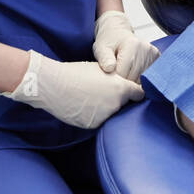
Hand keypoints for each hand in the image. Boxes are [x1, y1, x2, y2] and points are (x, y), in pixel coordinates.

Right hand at [1, 49, 143, 128]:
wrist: (54, 85)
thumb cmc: (77, 73)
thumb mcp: (102, 69)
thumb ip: (117, 79)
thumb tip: (126, 85)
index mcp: (120, 88)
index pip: (139, 94)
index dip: (136, 92)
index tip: (134, 92)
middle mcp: (115, 104)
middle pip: (124, 104)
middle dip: (118, 100)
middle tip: (102, 92)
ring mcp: (104, 116)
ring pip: (111, 113)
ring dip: (105, 108)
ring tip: (89, 98)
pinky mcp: (92, 124)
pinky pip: (98, 120)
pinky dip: (93, 115)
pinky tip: (83, 106)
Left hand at [92, 10, 159, 79]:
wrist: (118, 32)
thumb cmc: (109, 41)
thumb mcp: (101, 48)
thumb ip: (104, 58)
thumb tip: (110, 69)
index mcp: (132, 44)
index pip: (123, 73)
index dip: (114, 78)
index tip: (108, 73)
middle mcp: (146, 48)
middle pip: (134, 77)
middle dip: (123, 80)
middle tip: (115, 71)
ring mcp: (153, 53)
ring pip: (141, 79)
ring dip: (131, 80)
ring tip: (123, 69)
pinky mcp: (157, 57)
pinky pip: (147, 76)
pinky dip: (138, 77)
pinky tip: (131, 69)